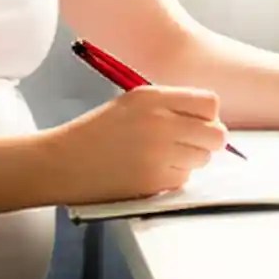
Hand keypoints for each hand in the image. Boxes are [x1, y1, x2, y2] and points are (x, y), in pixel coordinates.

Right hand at [46, 86, 228, 204]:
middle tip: (188, 145)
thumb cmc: (94, 132)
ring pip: (202, 159)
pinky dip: (172, 178)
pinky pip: (183, 179)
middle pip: (216, 134)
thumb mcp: (131, 103)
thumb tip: (205, 118)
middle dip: (206, 141)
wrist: (62, 162)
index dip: (207, 116)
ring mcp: (159, 153)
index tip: (197, 123)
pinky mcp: (154, 181)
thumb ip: (168, 105)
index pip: (209, 103)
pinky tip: (150, 171)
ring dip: (189, 161)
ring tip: (161, 158)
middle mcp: (161, 122)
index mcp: (153, 97)